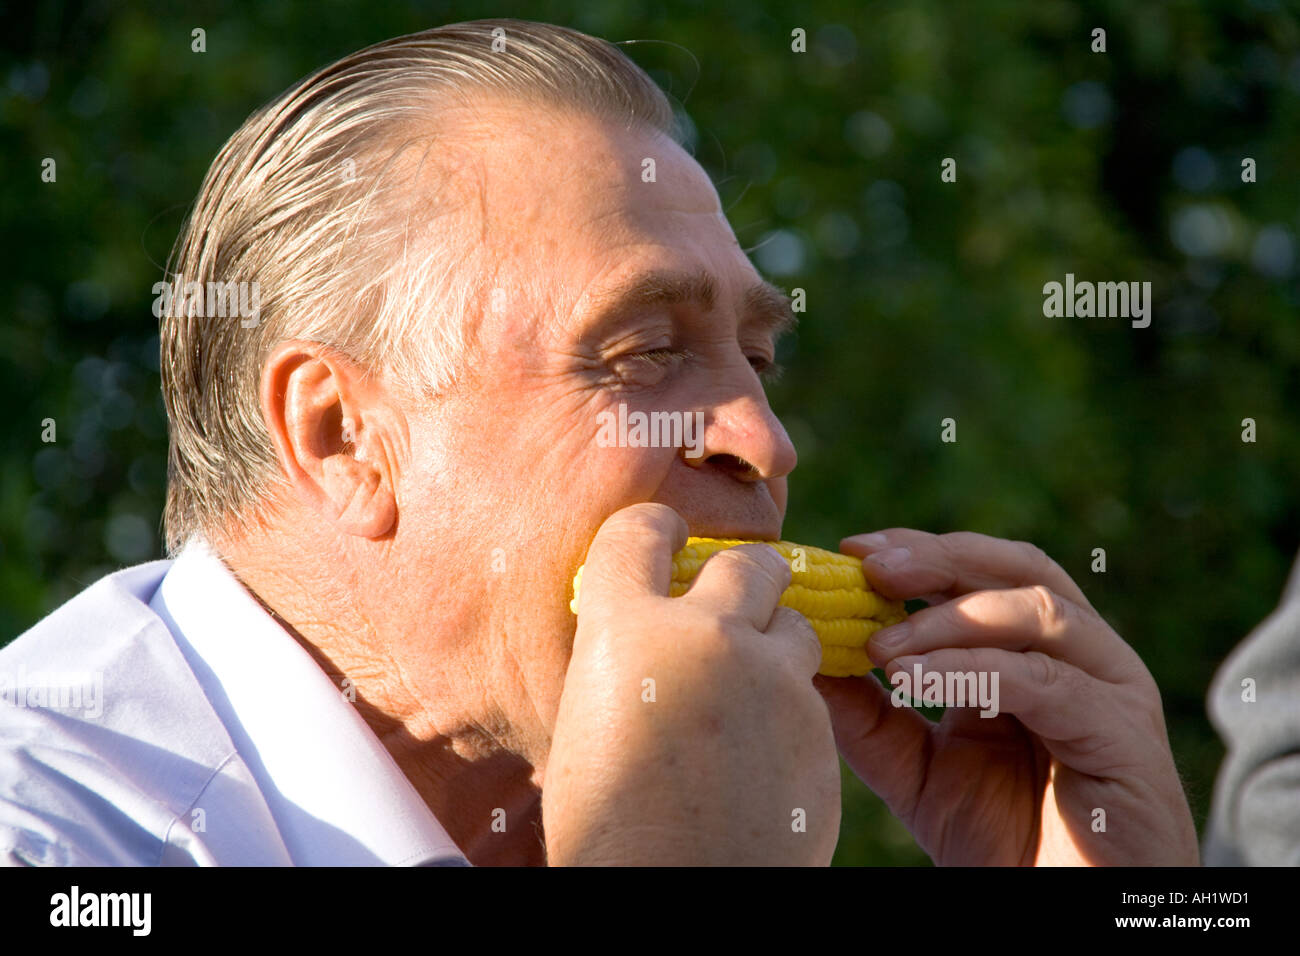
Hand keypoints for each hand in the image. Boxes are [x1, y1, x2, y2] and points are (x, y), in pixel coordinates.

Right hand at [542, 503, 840, 864]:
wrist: (673, 895)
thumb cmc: (605, 823)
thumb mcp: (587, 721)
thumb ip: (623, 658)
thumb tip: (641, 634)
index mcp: (626, 628)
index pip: (641, 532)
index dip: (654, 531)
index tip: (665, 536)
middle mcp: (704, 635)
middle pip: (750, 562)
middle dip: (750, 574)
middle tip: (740, 596)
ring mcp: (770, 679)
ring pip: (795, 627)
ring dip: (777, 645)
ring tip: (754, 688)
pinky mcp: (817, 727)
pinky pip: (811, 695)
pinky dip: (792, 711)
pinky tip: (765, 754)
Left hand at [814, 529, 1198, 865]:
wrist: (1061, 914)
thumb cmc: (1004, 842)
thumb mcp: (916, 771)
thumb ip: (869, 717)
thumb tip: (805, 656)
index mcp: (1033, 654)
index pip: (981, 572)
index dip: (918, 550)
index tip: (852, 552)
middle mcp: (1080, 658)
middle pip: (1016, 570)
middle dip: (937, 558)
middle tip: (869, 568)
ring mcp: (1111, 691)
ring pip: (1037, 611)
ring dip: (950, 618)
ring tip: (882, 649)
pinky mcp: (1125, 736)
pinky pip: (1047, 681)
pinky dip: (976, 670)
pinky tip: (915, 681)